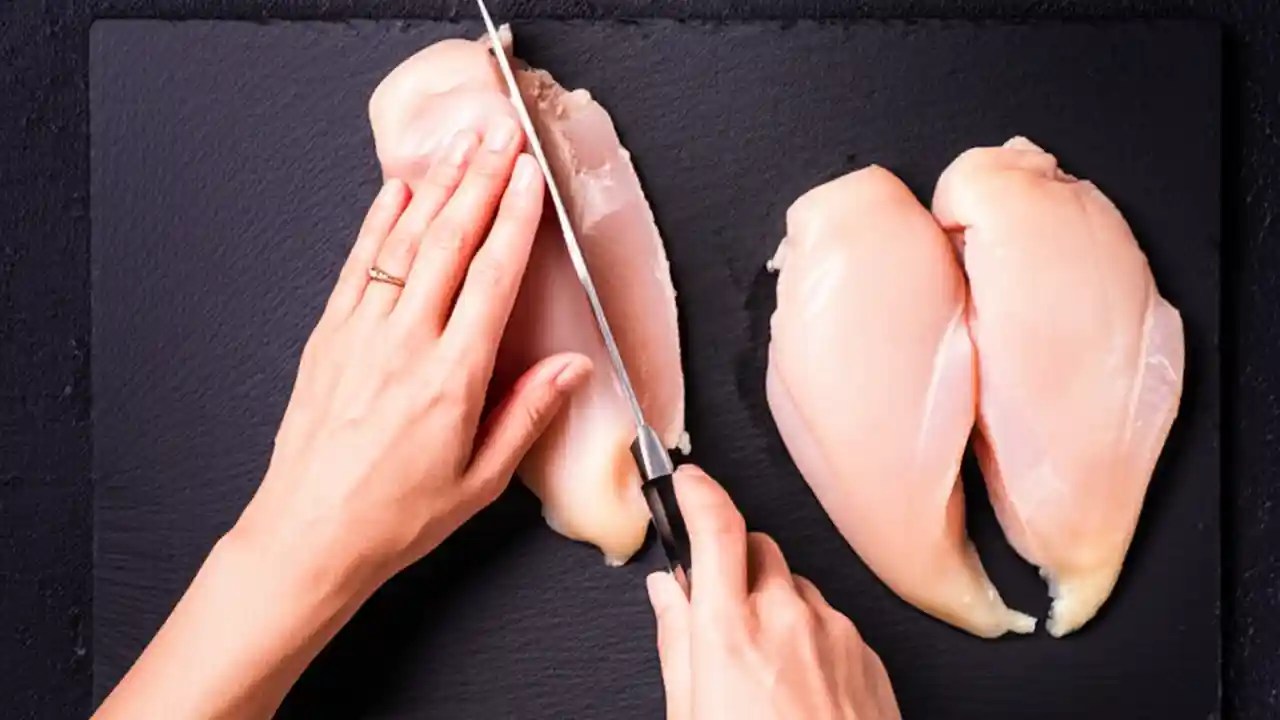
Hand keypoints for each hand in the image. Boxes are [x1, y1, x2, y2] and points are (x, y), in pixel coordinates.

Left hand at [236, 121, 590, 593]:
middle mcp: (405, 343)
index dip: (515, 218)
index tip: (530, 177)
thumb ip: (528, 414)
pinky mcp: (328, 335)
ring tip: (459, 145)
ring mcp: (360, 333)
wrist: (309, 535)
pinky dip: (379, 222)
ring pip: (405, 242)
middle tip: (500, 136)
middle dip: (480, 180)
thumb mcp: (481, 480)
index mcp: (452, 378)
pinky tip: (398, 192)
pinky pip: (358, 264)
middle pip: (451, 241)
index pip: (493, 277)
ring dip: (436, 187)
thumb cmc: (394, 516)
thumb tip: (573, 368)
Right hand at [647, 466, 901, 719]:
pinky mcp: (869, 653)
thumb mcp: (690, 715)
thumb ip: (677, 642)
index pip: (716, 526)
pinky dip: (808, 633)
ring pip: (795, 585)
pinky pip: (830, 619)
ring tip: (761, 665)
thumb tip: (666, 592)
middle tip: (716, 606)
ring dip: (772, 602)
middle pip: (756, 548)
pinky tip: (799, 685)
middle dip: (731, 562)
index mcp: (729, 632)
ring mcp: (835, 632)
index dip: (697, 491)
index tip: (684, 481)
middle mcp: (786, 618)